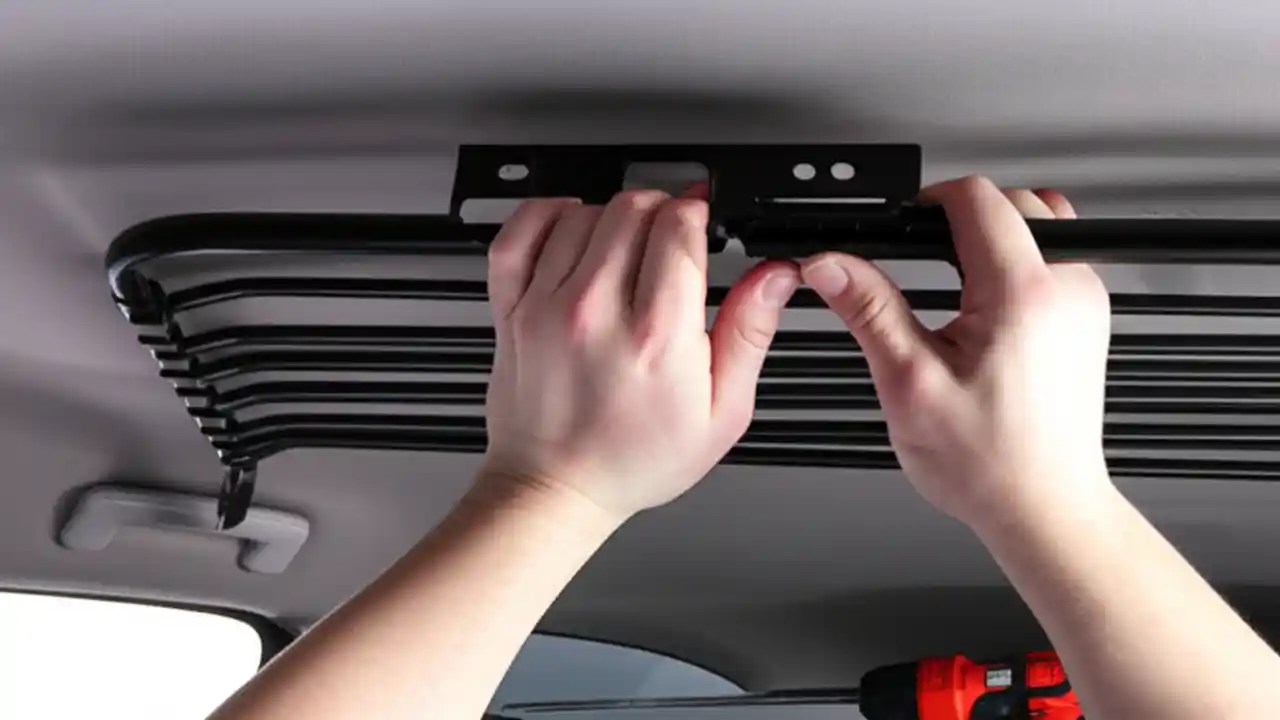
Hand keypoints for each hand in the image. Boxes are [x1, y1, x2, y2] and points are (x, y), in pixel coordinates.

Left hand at [481, 189, 799, 520]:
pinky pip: (521, 233)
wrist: (557, 488)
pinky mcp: (510, 308)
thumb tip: (776, 276)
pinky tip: (572, 227)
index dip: (698, 211)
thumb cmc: (634, 459)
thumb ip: (750, 333)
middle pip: (633, 208)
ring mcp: (546, 306)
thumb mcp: (722, 412)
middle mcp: (597, 312)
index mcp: (657, 336)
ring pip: (585, 213)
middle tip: (670, 239)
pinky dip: (548, 215)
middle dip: (661, 210)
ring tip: (627, 249)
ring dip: (613, 216)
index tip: (703, 218)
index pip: (679, 227)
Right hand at [800, 176, 1112, 528]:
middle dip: (959, 218)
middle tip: (918, 260)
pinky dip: (1018, 264)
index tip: (900, 228)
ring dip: (994, 237)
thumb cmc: (989, 463)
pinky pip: (1055, 259)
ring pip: (1041, 224)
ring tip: (953, 285)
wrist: (1042, 508)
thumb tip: (831, 264)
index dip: (927, 203)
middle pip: (1013, 202)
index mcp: (1021, 293)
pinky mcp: (1088, 320)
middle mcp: (1067, 288)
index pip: (977, 197)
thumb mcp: (908, 382)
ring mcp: (1085, 302)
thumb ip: (868, 309)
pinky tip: (983, 308)